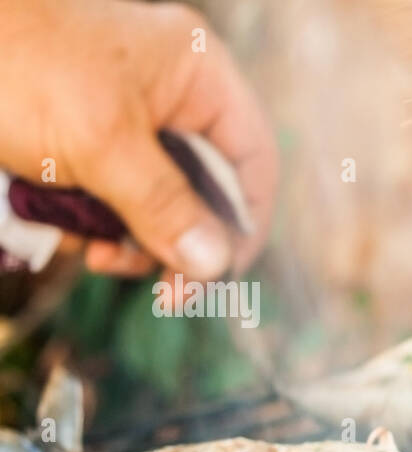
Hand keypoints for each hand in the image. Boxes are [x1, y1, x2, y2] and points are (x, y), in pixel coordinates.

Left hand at [0, 0, 276, 278]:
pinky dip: (98, 223)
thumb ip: (164, 206)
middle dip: (178, 240)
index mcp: (198, 74)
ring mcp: (132, 114)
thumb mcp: (99, 144)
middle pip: (207, 190)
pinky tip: (73, 235)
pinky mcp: (92, 137)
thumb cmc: (14, 64)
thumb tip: (215, 266)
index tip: (216, 275)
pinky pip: (118, 194)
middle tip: (163, 291)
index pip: (253, 164)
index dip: (242, 225)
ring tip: (95, 254)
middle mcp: (175, 93)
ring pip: (160, 200)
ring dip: (131, 238)